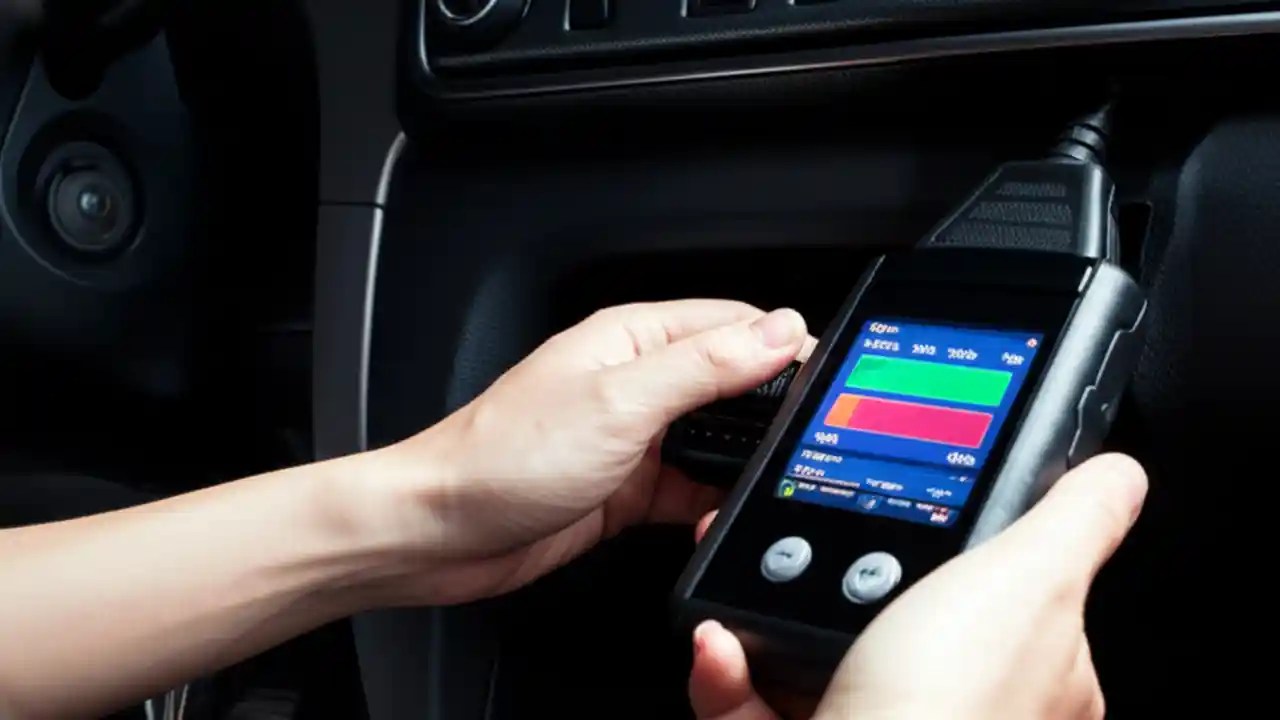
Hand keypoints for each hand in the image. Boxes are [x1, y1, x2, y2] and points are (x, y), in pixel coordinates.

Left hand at [365, 300, 811, 605]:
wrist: (441, 532)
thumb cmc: (504, 457)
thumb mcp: (620, 403)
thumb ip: (705, 367)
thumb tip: (778, 331)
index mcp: (633, 338)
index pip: (732, 324)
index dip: (784, 346)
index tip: (827, 379)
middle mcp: (636, 382)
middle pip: (731, 382)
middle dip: (771, 409)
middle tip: (807, 441)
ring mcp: (633, 436)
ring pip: (717, 441)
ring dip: (742, 461)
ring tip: (765, 482)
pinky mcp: (627, 487)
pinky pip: (690, 487)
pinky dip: (711, 502)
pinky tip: (718, 514)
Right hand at [688, 453, 1148, 719]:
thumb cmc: (949, 705)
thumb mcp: (1030, 579)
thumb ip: (1076, 521)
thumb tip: (1120, 475)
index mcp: (1034, 675)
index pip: (1003, 593)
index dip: (956, 544)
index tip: (902, 511)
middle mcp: (960, 710)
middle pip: (894, 618)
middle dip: (835, 574)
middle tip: (801, 542)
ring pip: (812, 655)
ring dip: (763, 616)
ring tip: (743, 591)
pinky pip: (755, 701)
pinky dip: (728, 672)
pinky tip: (722, 646)